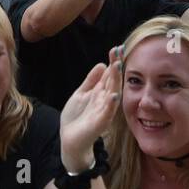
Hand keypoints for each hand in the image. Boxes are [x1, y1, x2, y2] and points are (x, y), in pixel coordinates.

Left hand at [58, 47, 122, 171]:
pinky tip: (113, 95)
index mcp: (100, 93)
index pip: (109, 75)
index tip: (116, 48)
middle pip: (113, 81)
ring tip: (117, 66)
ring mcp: (104, 111)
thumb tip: (102, 64)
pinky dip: (111, 104)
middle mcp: (105, 100)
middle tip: (119, 51)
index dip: (113, 62)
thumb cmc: (77, 118)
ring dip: (115, 81)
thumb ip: (91, 81)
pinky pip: (107, 113)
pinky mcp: (100, 123)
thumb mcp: (81, 94)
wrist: (70, 139)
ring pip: (113, 93)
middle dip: (116, 66)